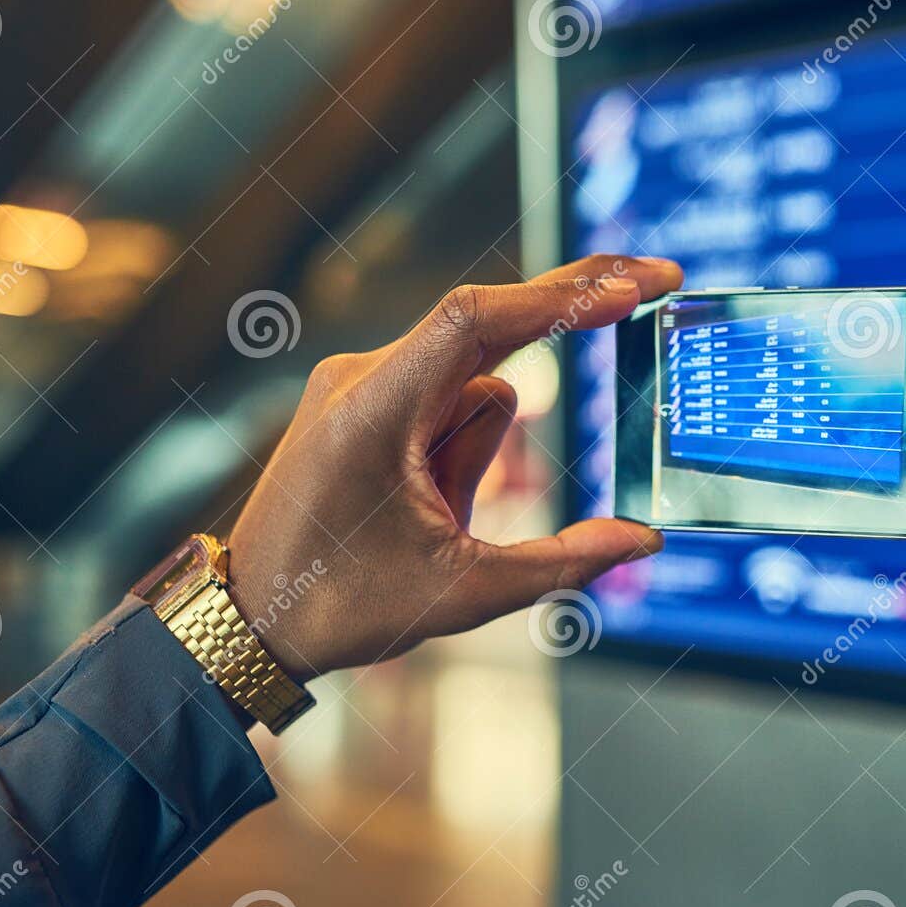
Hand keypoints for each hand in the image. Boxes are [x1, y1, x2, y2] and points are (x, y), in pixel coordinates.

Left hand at [225, 254, 683, 680]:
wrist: (247, 622)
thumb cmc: (339, 608)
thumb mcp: (463, 594)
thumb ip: (562, 562)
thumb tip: (643, 538)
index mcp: (376, 411)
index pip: (480, 320)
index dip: (564, 294)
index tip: (634, 285)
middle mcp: (363, 379)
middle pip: (488, 340)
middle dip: (565, 328)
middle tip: (658, 286)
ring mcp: (359, 386)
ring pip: (473, 388)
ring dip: (481, 450)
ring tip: (434, 521)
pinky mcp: (364, 402)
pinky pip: (445, 404)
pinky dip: (460, 451)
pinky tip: (426, 508)